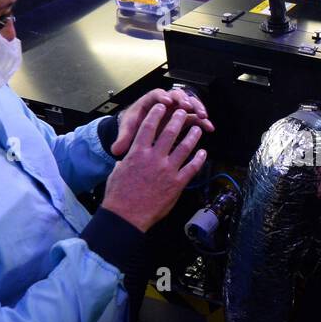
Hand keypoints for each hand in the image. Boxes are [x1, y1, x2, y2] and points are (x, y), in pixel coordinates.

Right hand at [101, 105, 207, 231]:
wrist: (126, 216)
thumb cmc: (118, 195)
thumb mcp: (118, 172)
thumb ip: (125, 161)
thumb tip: (125, 158)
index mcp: (137, 153)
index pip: (148, 127)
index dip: (156, 114)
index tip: (161, 106)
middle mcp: (154, 158)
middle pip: (169, 132)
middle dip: (178, 119)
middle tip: (183, 111)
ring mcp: (167, 170)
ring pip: (185, 147)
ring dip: (193, 135)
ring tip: (198, 128)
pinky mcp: (177, 184)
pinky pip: (192, 168)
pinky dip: (199, 159)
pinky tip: (203, 153)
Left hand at [112, 87, 212, 157]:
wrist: (140, 127)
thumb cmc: (134, 126)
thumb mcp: (129, 131)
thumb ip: (124, 139)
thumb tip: (115, 149)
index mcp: (150, 102)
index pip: (157, 95)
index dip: (162, 97)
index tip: (166, 102)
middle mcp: (165, 102)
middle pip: (176, 95)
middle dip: (183, 100)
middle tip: (187, 106)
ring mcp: (176, 109)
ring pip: (189, 103)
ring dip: (196, 108)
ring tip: (202, 116)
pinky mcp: (184, 117)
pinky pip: (195, 116)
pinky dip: (202, 120)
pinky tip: (209, 127)